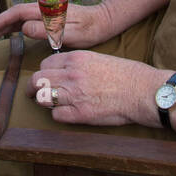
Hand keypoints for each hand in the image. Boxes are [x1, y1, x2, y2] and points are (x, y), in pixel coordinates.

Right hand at [0, 1, 113, 48]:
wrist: (103, 21)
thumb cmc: (90, 30)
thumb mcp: (70, 33)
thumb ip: (47, 30)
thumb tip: (23, 28)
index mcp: (46, 10)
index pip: (18, 13)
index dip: (1, 21)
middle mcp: (43, 8)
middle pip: (15, 14)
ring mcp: (45, 12)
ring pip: (19, 18)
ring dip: (3, 26)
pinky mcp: (48, 18)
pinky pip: (26, 21)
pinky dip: (14, 28)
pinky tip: (7, 34)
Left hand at [31, 52, 165, 126]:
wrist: (143, 91)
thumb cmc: (126, 74)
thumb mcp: (98, 59)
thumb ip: (78, 64)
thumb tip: (63, 71)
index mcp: (76, 59)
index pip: (45, 64)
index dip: (43, 72)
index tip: (46, 78)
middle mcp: (72, 75)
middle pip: (37, 80)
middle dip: (33, 87)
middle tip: (33, 93)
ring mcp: (75, 95)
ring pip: (42, 97)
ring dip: (44, 101)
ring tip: (50, 104)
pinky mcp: (80, 114)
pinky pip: (56, 116)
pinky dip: (59, 115)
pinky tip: (68, 113)